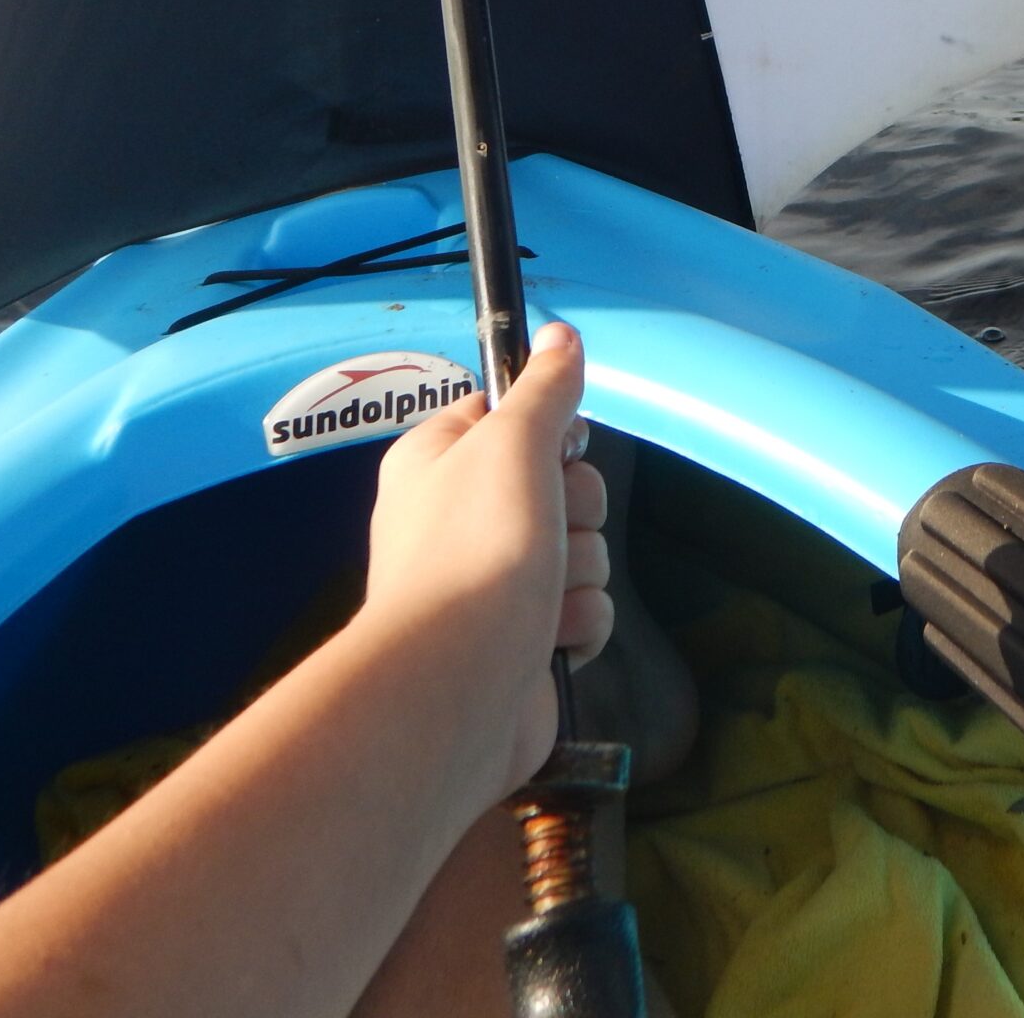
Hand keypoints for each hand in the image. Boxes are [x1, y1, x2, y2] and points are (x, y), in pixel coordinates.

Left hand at [359, 322, 611, 796]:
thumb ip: (545, 390)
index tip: (555, 451)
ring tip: (542, 596)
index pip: (509, 418)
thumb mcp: (513, 446)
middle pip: (563, 485)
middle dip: (576, 511)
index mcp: (439, 462)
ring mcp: (490, 585)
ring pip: (581, 548)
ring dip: (579, 570)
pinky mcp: (523, 640)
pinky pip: (583, 608)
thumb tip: (560, 335)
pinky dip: (579, 621)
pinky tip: (552, 636)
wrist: (456, 688)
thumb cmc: (475, 553)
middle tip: (548, 528)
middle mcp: (460, 519)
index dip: (547, 433)